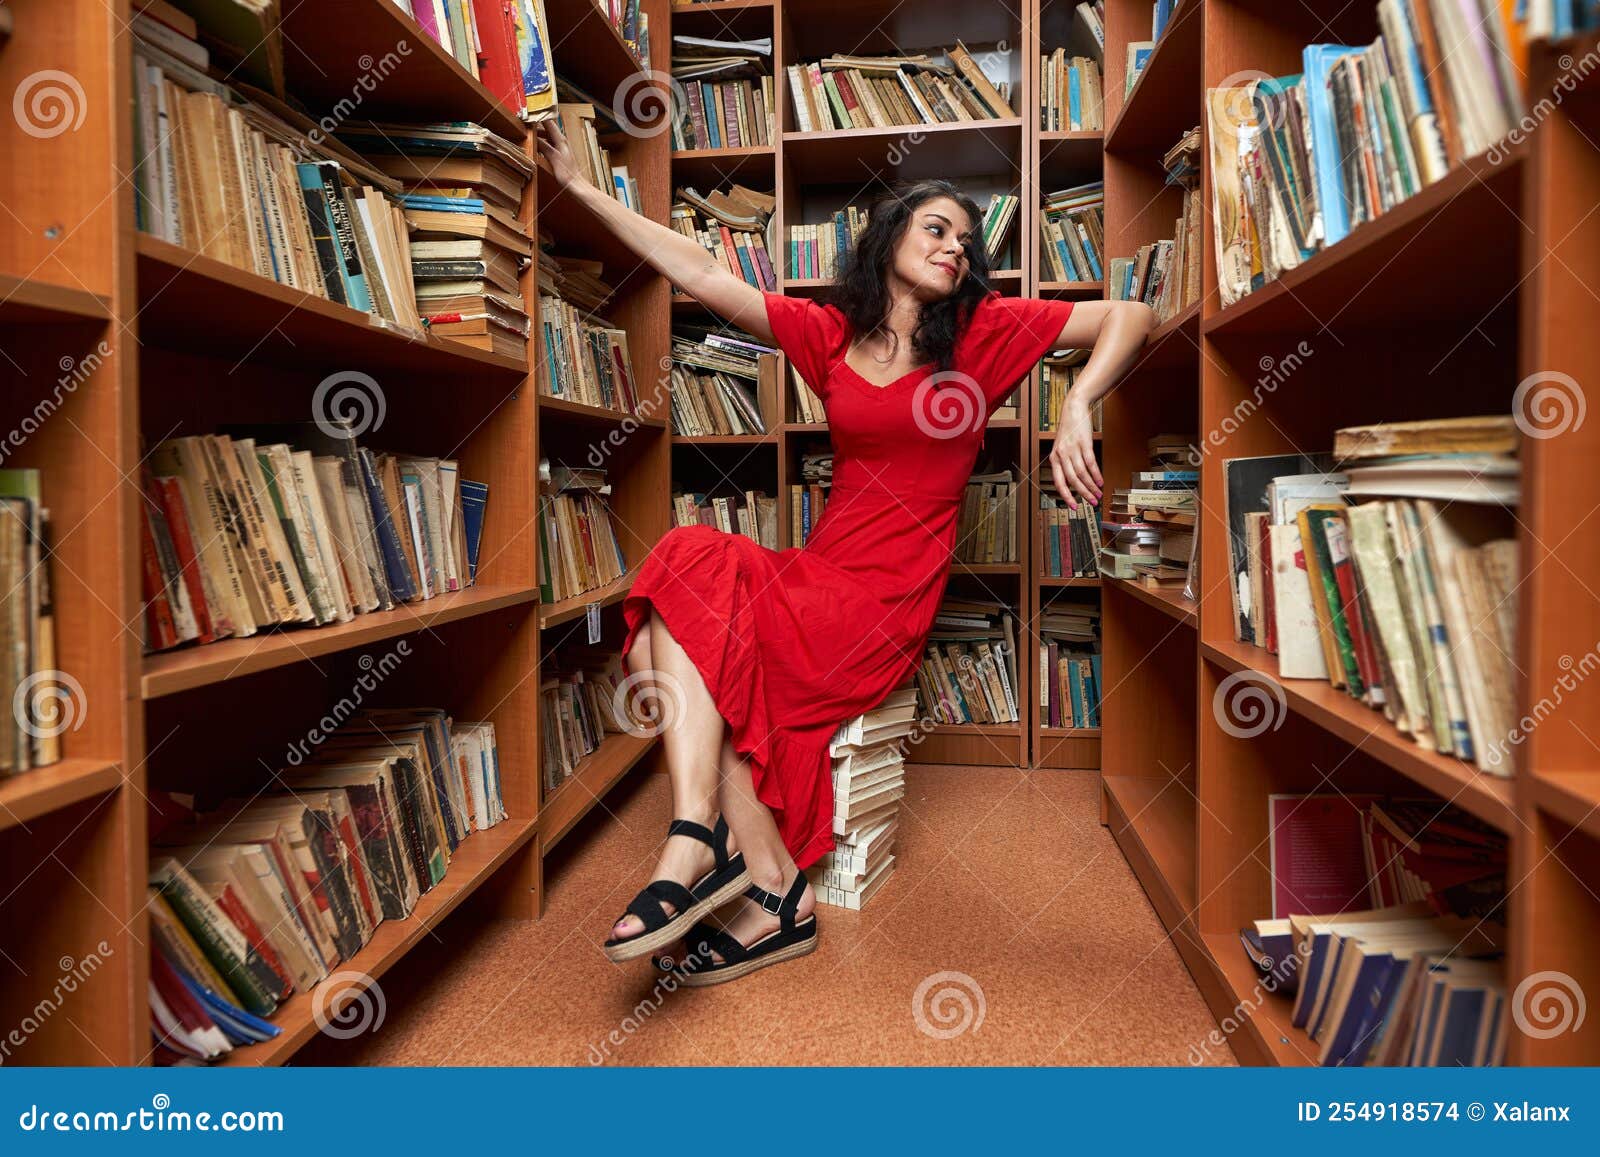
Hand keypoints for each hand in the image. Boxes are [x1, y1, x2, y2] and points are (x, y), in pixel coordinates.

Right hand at [534, 118, 583, 190]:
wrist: (576, 185)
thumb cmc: (567, 174)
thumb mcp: (553, 158)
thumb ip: (544, 146)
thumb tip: (535, 137)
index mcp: (561, 140)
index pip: (549, 122)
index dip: (539, 117)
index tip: (528, 115)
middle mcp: (562, 141)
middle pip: (548, 127)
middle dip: (537, 125)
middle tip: (525, 124)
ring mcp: (561, 147)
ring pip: (548, 135)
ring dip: (539, 134)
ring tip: (528, 134)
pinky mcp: (560, 154)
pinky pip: (549, 144)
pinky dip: (542, 143)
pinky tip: (536, 146)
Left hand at [1049, 395, 1101, 509]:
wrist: (1073, 408)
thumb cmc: (1069, 429)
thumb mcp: (1062, 447)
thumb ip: (1065, 462)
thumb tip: (1073, 481)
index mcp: (1054, 458)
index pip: (1058, 482)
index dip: (1066, 496)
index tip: (1073, 507)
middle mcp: (1061, 455)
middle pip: (1072, 481)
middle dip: (1083, 494)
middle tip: (1092, 503)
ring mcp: (1072, 449)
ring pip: (1082, 474)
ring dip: (1091, 486)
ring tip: (1098, 494)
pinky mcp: (1084, 443)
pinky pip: (1090, 463)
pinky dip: (1096, 474)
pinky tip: (1100, 481)